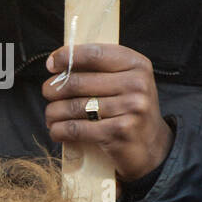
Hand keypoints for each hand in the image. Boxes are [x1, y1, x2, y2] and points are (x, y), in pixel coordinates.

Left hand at [42, 43, 173, 181]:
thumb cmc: (131, 109)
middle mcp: (136, 84)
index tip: (51, 63)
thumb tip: (57, 62)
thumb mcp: (126, 81)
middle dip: (55, 88)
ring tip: (51, 115)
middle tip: (47, 92)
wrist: (153, 147)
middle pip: (78, 81)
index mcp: (137, 64)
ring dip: (54, 112)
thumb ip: (101, 68)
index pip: (95, 54)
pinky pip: (77, 128)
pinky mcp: (119, 132)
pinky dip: (59, 130)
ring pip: (74, 106)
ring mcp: (130, 109)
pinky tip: (56, 131)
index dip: (68, 57)